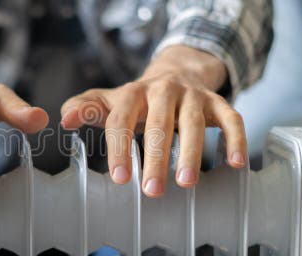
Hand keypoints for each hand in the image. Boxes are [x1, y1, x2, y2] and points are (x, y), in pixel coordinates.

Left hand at [60, 45, 246, 197]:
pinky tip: (235, 164)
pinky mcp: (217, 101)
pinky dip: (235, 139)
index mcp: (132, 92)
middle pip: (158, 124)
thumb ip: (85, 108)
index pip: (121, 119)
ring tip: (185, 183)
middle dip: (155, 158)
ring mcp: (192, 95)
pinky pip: (231, 118)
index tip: (121, 178)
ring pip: (193, 122)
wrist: (177, 71)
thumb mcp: (109, 101)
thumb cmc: (137, 99)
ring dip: (190, 153)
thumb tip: (65, 119)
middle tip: (152, 190)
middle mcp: (163, 89)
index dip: (119, 148)